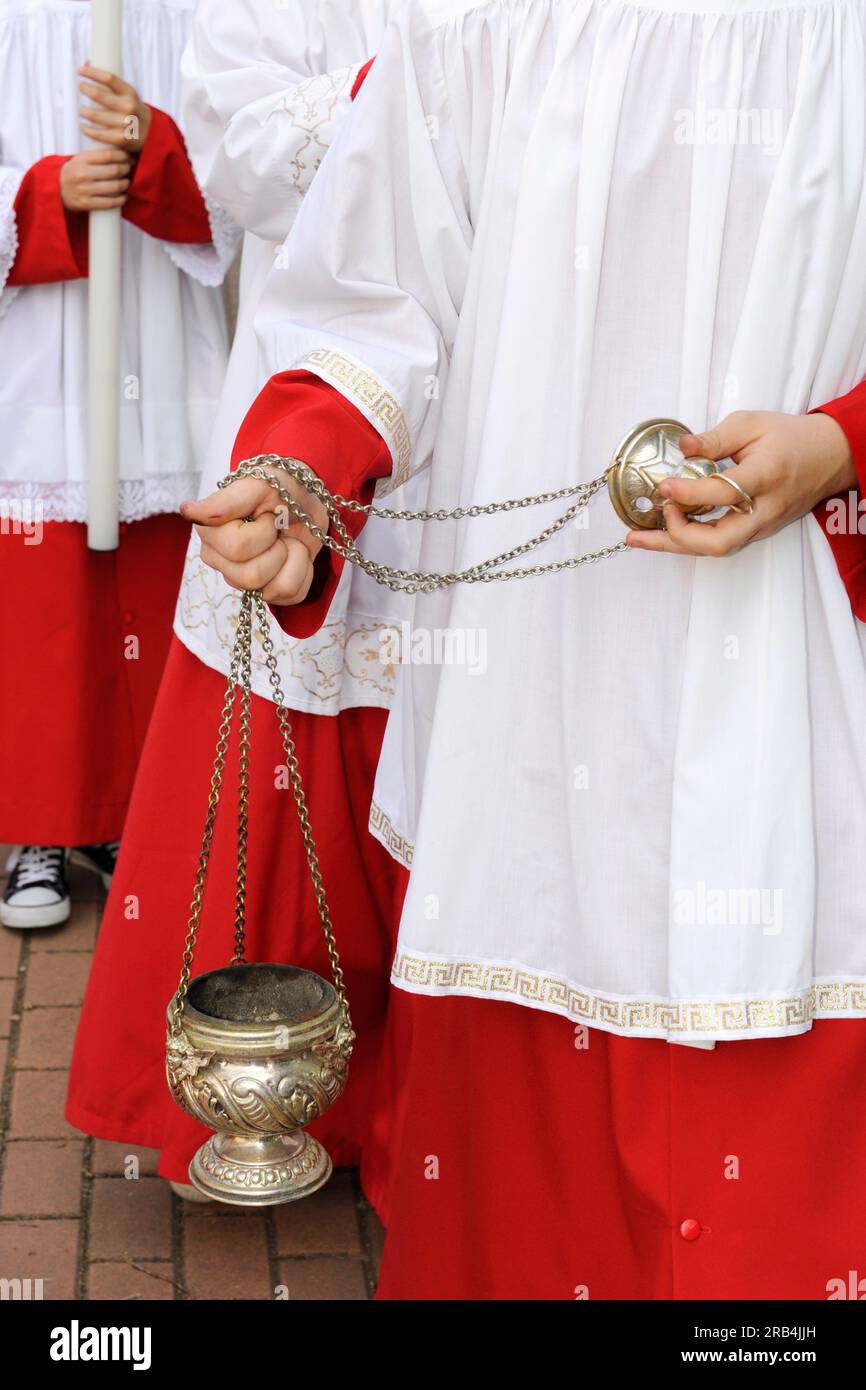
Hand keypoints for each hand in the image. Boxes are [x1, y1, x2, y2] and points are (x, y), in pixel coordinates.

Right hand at [59, 147, 131, 210]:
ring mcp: (84, 190)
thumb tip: (120, 151)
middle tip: (129, 169)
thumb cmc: (74, 172)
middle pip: (114, 171)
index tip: (129, 158)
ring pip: (114, 187)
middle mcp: (82, 174)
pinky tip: (123, 197)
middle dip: (126, 169)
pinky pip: (109, 203)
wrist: (56, 188)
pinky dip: (120, 200)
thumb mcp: (80, 159)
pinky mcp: (86, 204)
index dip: (123, 156)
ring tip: (126, 182)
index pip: (108, 155)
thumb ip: (96, 155)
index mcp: (82, 159)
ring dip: (125, 184)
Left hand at [78, 62, 151, 152]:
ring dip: (83, 111)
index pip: (109, 78)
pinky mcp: (122, 139)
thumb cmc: (133, 110)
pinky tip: (83, 127)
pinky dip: (87, 130)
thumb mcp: (127, 94)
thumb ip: (109, 81)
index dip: (92, 72)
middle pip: (98, 95)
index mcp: (130, 93)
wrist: (152, 135)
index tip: (80, 70)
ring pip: (94, 115)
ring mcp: (126, 124)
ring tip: (82, 110)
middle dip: (85, 88)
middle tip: (81, 87)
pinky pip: (98, 134)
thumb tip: (87, 62)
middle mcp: (129, 107)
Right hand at [181, 468, 328, 604]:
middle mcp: (220, 560)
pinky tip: (295, 554)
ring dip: (294, 559)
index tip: (267, 515)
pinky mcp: (268, 592)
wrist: (305, 498)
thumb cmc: (279, 488)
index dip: (263, 531)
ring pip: (273, 590)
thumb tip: (187, 511)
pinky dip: (304, 571)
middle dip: (278, 548)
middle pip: (252, 576)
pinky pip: (291, 595)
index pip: (238, 549)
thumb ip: (223, 502)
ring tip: (287, 540)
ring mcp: (242, 580)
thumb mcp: (256, 485)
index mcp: (212, 534)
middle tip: (278, 530)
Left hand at [626, 409, 855, 556]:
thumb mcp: (752, 423)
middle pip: (719, 542)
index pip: (724, 492)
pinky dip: (689, 540)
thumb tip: (682, 448)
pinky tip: (664, 531)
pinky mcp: (757, 532)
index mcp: (766, 475)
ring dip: (676, 544)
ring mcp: (762, 526)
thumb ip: (714, 437)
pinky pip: (719, 543)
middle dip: (678, 536)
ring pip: (716, 549)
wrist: (830, 457)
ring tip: (640, 536)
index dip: (690, 492)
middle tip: (654, 516)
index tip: (664, 485)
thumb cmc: (791, 437)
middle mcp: (765, 509)